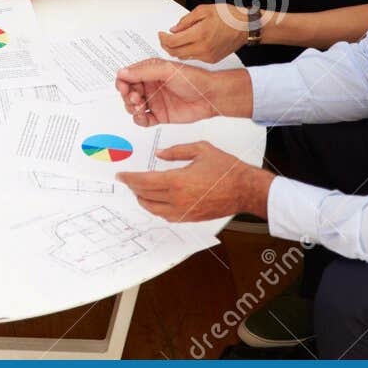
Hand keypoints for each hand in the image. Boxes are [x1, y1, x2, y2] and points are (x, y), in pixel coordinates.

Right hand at [115, 57, 246, 125]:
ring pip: (132, 106)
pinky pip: (143, 119)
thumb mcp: (167, 70)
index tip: (124, 87)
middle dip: (127, 96)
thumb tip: (122, 73)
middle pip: (127, 92)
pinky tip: (143, 117)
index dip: (122, 82)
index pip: (127, 76)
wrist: (210, 97)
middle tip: (136, 98)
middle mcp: (150, 85)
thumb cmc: (194, 79)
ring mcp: (154, 101)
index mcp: (150, 71)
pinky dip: (139, 119)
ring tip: (140, 107)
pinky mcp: (159, 115)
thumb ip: (143, 72)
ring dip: (131, 107)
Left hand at [118, 142, 271, 222]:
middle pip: (145, 195)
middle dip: (132, 187)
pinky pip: (166, 216)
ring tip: (137, 191)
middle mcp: (177, 199)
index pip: (143, 181)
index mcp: (177, 181)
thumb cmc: (227, 169)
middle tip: (126, 181)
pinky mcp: (191, 218)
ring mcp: (184, 211)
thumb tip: (160, 154)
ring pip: (153, 209)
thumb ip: (176, 151)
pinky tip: (155, 202)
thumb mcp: (201, 149)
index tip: (121, 175)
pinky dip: (156, 209)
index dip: (129, 178)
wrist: (246, 190)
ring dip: (142, 200)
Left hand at [158, 4, 250, 63]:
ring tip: (175, 40)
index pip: (173, 42)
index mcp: (200, 33)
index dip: (163, 38)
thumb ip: (186, 21)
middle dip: (166, 45)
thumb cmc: (228, 16)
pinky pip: (194, 58)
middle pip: (175, 52)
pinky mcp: (212, 60)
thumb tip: (174, 29)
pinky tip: (188, 44)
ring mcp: (208, 56)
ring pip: (184, 57)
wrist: (246, 27)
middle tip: (164, 38)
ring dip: (176, 50)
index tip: (160, 34)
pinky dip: (187, 52)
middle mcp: (203, 48)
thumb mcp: (203, 10)